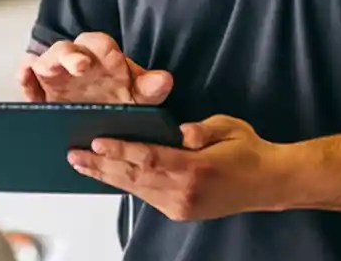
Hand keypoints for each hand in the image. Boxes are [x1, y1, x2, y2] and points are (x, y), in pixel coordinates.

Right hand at [18, 32, 172, 104]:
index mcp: (104, 59)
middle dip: (72, 55)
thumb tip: (164, 79)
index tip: (112, 59)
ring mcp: (57, 76)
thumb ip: (150, 89)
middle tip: (80, 67)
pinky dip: (24, 76)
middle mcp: (78, 62)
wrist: (103, 128)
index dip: (104, 50)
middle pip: (69, 48)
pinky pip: (28, 79)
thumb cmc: (121, 103)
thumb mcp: (139, 99)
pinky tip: (24, 75)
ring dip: (45, 63)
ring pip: (46, 60)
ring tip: (41, 69)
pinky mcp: (41, 92)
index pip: (101, 45)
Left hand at [66, 115, 288, 220]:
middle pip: (134, 177)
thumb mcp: (229, 128)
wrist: (268, 184)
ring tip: (81, 165)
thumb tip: (181, 132)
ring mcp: (181, 205)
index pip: (149, 158)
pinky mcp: (180, 211)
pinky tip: (107, 175)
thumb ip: (204, 129)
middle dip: (101, 166)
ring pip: (136, 189)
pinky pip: (146, 195)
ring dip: (107, 177)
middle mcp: (184, 192)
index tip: (96, 142)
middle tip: (72, 155)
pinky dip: (125, 184)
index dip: (120, 151)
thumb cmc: (248, 150)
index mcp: (196, 168)